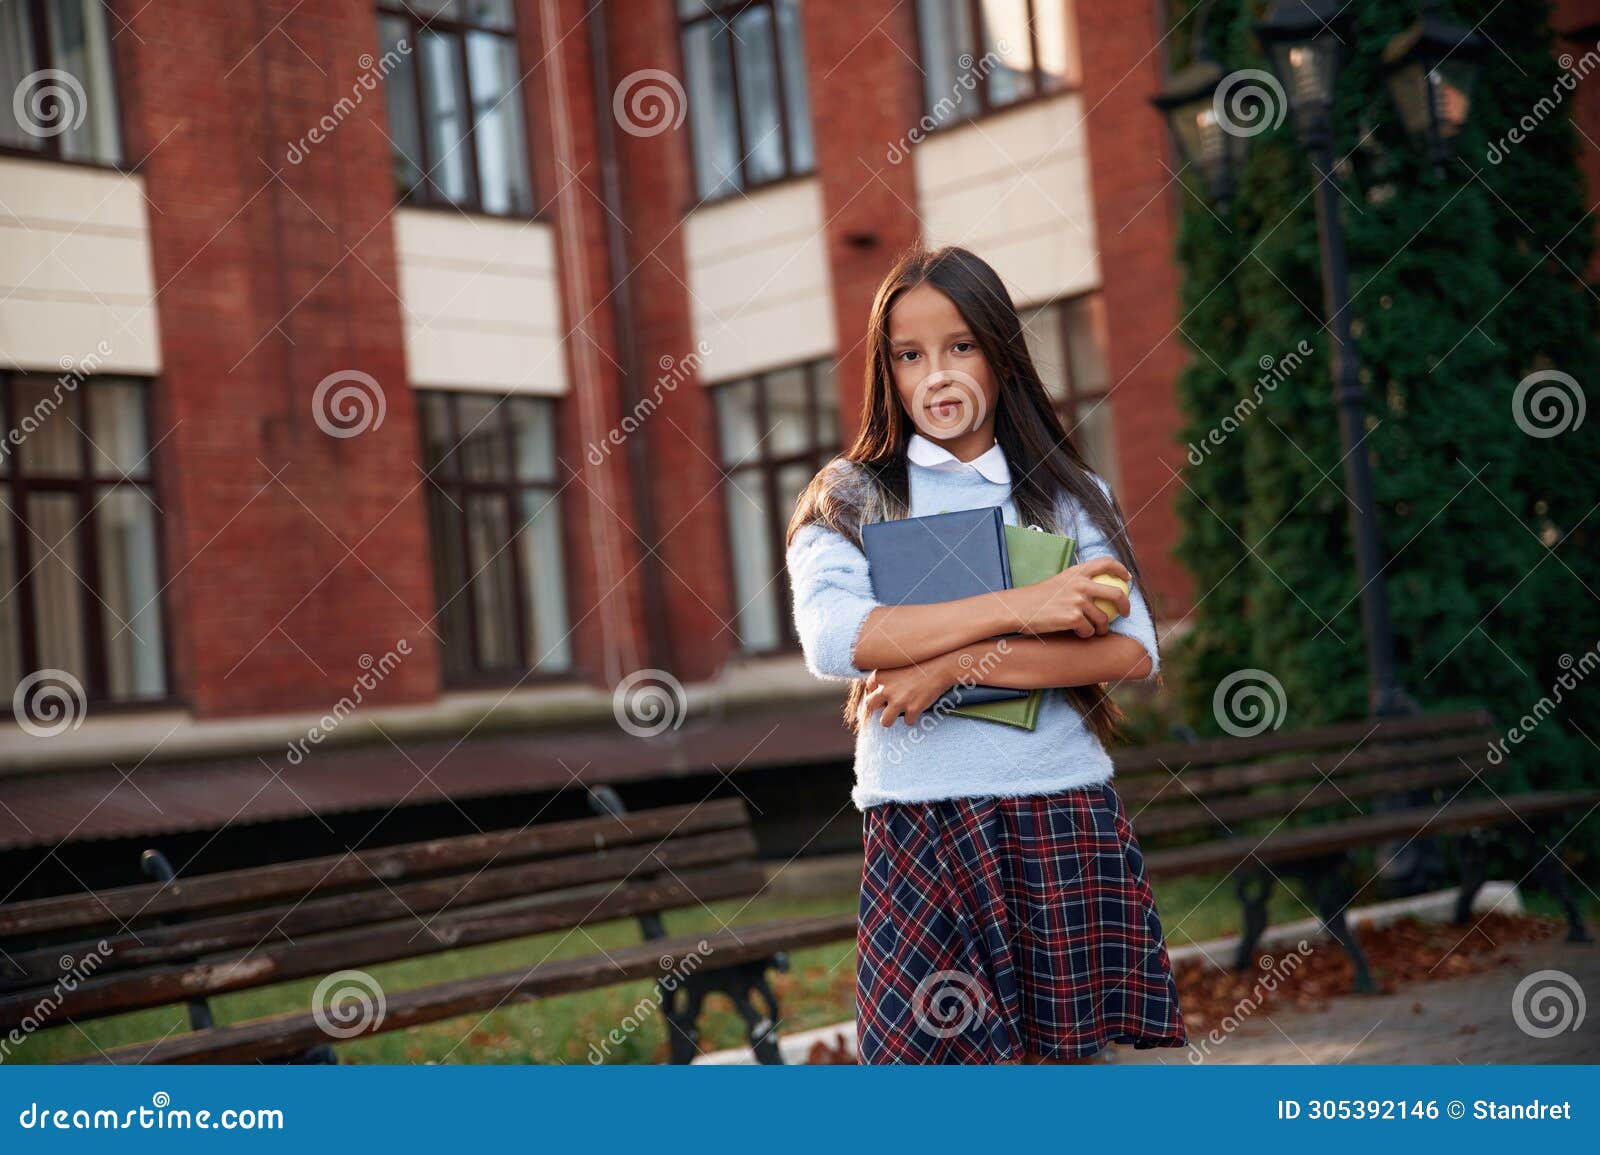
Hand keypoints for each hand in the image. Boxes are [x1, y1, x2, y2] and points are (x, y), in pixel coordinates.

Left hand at [860, 654, 960, 727]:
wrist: (941, 664)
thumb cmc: (922, 660)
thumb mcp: (898, 661)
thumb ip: (887, 673)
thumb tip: (882, 686)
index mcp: (880, 675)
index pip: (869, 687)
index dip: (878, 690)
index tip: (886, 691)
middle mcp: (886, 689)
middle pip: (869, 705)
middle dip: (878, 706)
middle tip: (889, 704)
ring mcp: (898, 701)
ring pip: (884, 721)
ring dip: (891, 718)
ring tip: (900, 713)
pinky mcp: (913, 709)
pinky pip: (908, 722)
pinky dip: (914, 718)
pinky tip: (918, 709)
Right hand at [1006, 556, 1131, 638]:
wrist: (1018, 609)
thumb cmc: (1037, 598)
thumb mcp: (1059, 582)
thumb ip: (1078, 583)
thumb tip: (1098, 590)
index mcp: (1077, 572)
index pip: (1106, 563)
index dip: (1120, 569)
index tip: (1127, 579)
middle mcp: (1080, 584)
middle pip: (1116, 593)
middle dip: (1126, 605)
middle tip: (1125, 613)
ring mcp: (1077, 601)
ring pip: (1103, 618)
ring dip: (1102, 628)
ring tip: (1094, 631)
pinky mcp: (1073, 618)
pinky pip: (1089, 630)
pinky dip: (1086, 634)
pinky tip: (1078, 634)